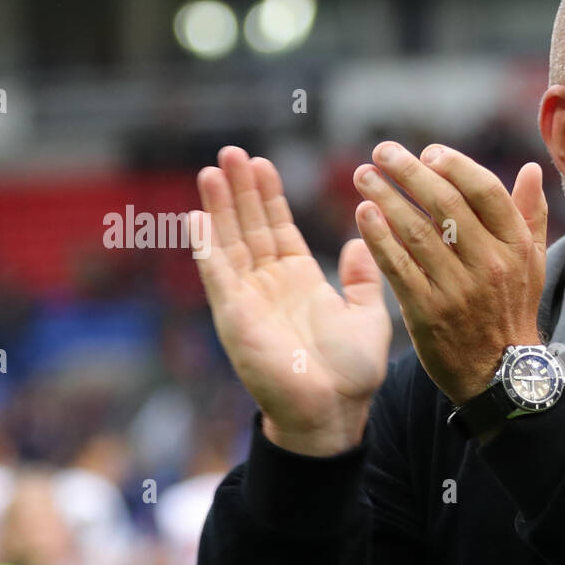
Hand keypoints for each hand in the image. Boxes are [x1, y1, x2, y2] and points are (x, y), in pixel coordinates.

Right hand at [193, 146, 390, 455]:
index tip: (262, 163)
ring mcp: (249, 300)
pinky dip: (205, 247)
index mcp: (299, 281)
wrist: (335, 413)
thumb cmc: (352, 373)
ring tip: (213, 169)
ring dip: (219, 208)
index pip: (278, 228)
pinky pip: (217, 276)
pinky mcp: (235, 318)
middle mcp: (269, 286)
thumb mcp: (368, 315)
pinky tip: (196, 217)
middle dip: (240, 190)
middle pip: (248, 227)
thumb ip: (362, 279)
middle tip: (231, 151)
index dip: (269, 196)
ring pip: (228, 244)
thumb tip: (358, 242)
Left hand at [352, 142, 547, 405]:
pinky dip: (378, 237)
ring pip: (416, 231)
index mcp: (515, 247)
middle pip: (446, 204)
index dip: (455, 165)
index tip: (429, 152)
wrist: (499, 373)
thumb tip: (530, 168)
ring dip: (386, 197)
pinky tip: (363, 214)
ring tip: (364, 176)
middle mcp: (489, 265)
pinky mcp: (427, 313)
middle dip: (410, 172)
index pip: (485, 191)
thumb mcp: (531, 263)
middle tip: (384, 152)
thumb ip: (529, 214)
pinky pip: (398, 266)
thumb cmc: (511, 310)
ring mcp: (457, 290)